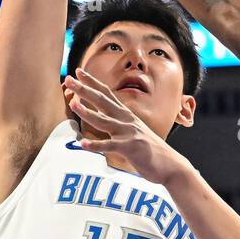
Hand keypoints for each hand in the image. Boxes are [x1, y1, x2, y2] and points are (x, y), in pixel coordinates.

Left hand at [63, 69, 189, 185]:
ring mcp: (129, 133)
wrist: (171, 166)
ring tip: (73, 103)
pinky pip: (110, 146)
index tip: (78, 71)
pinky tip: (82, 143)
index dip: (92, 82)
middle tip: (68, 79)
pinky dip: (95, 145)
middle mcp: (127, 121)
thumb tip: (104, 121)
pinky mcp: (130, 148)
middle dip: (84, 90)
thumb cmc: (150, 152)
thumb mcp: (134, 133)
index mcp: (126, 116)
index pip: (107, 94)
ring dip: (87, 112)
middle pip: (102, 101)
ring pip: (104, 121)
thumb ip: (120, 126)